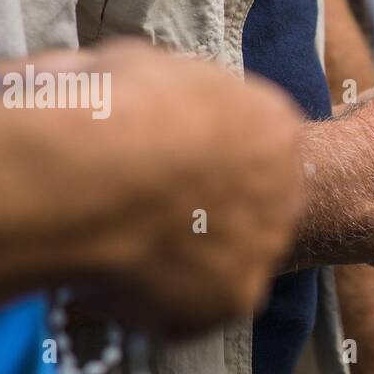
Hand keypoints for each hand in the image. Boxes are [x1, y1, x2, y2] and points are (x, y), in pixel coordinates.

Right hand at [35, 40, 306, 333]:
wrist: (89, 175)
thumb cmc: (107, 109)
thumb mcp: (143, 69)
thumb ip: (165, 98)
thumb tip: (138, 101)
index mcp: (272, 126)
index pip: (254, 149)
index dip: (205, 161)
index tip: (164, 168)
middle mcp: (285, 191)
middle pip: (250, 209)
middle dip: (202, 215)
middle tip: (142, 214)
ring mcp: (264, 250)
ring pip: (223, 261)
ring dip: (181, 259)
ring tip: (118, 244)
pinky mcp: (234, 301)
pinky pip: (194, 305)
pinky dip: (154, 299)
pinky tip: (114, 276)